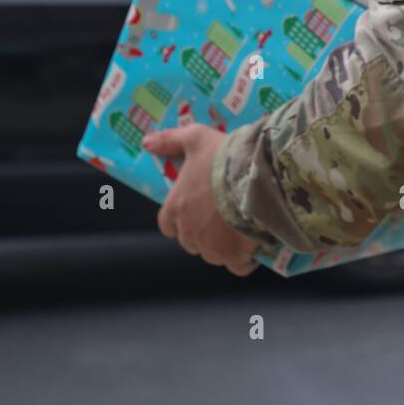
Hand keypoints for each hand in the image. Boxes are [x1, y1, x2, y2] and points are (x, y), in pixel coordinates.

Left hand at [143, 124, 260, 276]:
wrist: (257, 176)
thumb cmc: (223, 157)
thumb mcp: (195, 138)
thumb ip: (171, 141)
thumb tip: (146, 143)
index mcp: (175, 209)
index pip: (168, 225)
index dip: (181, 219)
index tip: (196, 210)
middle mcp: (189, 233)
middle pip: (192, 241)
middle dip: (204, 232)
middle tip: (223, 215)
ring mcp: (212, 248)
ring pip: (214, 254)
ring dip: (223, 245)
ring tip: (241, 227)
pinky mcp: (235, 256)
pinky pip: (237, 266)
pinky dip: (244, 259)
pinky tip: (253, 245)